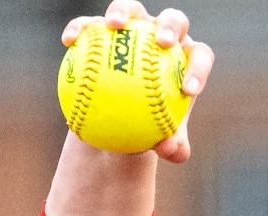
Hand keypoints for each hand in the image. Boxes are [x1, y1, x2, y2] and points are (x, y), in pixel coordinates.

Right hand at [61, 3, 214, 162]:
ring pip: (132, 10)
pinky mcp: (104, 28)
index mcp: (185, 59)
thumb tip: (171, 150)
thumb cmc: (145, 129)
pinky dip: (81, 28)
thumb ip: (172, 147)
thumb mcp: (158, 143)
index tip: (188, 90)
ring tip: (114, 25)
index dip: (198, 68)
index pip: (199, 57)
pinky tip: (69, 40)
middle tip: (161, 42)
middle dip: (169, 26)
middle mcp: (163, 37)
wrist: (116, 118)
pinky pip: (91, 24)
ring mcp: (135, 28)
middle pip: (173, 20)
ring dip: (124, 11)